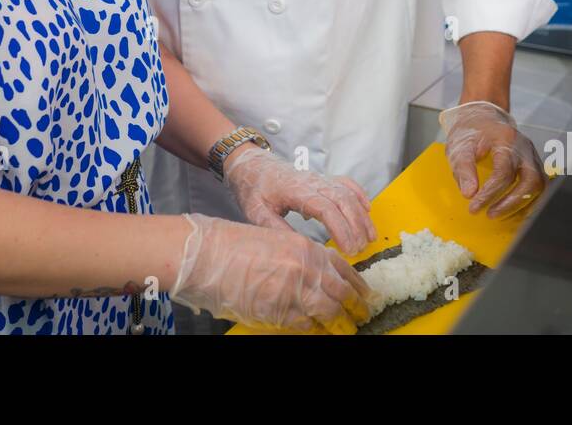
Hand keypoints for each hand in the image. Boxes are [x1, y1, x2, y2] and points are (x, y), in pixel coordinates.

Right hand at [169, 213, 372, 332]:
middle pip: (341, 292)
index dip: (357, 283)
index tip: (365, 293)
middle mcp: (305, 268)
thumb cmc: (233, 246)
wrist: (205, 255)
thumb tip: (320, 278)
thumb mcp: (276, 241)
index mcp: (305, 247)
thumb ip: (300, 258)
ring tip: (346, 328)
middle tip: (363, 315)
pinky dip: (312, 328)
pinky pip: (305, 325)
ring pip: (328, 312)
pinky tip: (317, 329)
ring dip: (339, 322)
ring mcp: (293, 292)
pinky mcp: (278, 312)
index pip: (342, 268)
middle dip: (355, 306)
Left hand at [223, 146, 376, 254]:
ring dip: (361, 215)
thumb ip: (275, 229)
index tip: (348, 249)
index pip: (326, 209)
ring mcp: (318, 178)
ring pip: (347, 193)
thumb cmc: (253, 188)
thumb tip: (298, 247)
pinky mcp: (321, 178)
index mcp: (296, 190)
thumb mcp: (256, 211)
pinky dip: (358, 194)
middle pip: (342, 201)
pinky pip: (345, 183)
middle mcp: (311, 182)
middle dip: (356, 226)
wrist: (251, 164)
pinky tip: (367, 208)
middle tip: (360, 249)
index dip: (341, 229)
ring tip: (369, 236)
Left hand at [441, 101, 545, 216]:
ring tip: (500, 213)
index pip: (503, 173)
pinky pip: (539, 185)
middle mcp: (524, 147)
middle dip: (511, 202)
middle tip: (491, 214)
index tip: (474, 207)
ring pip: (540, 184)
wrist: (482, 116)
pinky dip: (528, 200)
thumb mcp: (460, 147)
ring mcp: (532, 155)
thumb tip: (469, 194)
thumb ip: (463, 170)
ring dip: (522, 204)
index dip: (489, 194)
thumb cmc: (471, 131)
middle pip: (531, 180)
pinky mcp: (534, 163)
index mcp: (506, 139)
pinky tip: (512, 209)